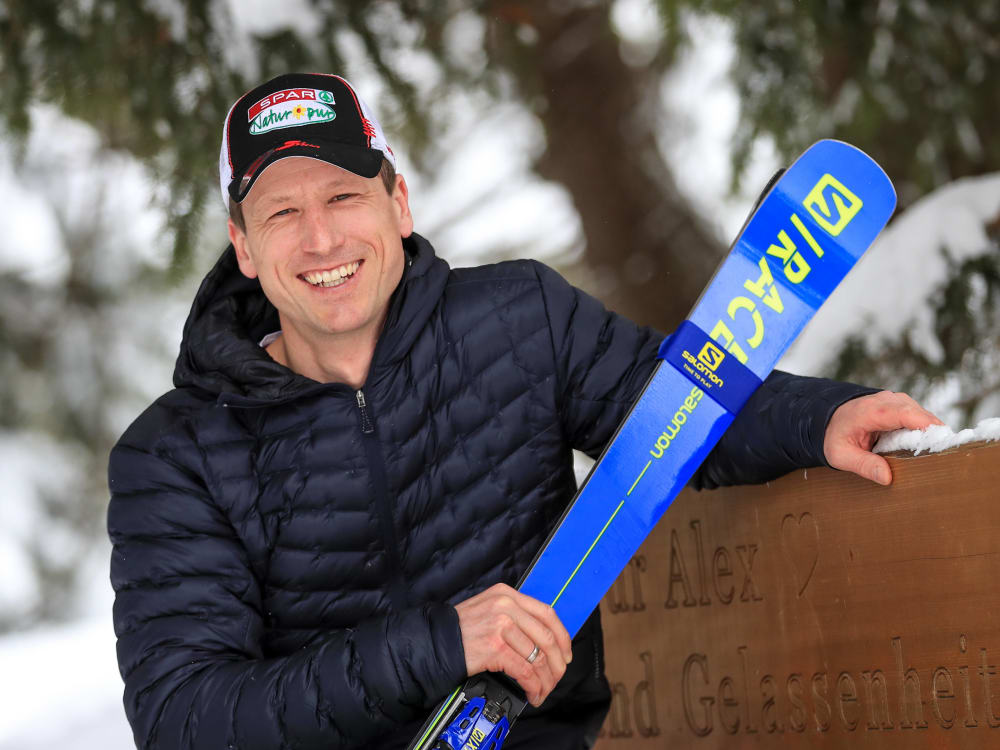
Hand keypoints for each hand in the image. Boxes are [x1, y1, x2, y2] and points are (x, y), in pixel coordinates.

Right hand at [454, 583, 572, 706]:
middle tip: (556, 678)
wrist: (434, 640)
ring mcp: (501, 625)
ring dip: (545, 680)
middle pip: (546, 637)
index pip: (547, 613)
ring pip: (538, 657)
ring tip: (542, 691)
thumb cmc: (460, 630)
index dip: (562, 637)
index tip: (566, 653)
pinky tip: (532, 694)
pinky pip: (525, 671)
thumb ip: (514, 615)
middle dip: (557, 663)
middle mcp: (506, 605)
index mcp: (507, 594)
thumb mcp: (489, 609)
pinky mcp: (495, 647)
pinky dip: (533, 686)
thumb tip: (541, 640)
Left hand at [824, 391, 943, 484]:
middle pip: (921, 416)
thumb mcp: (840, 455)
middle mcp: (887, 401)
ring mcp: (896, 401)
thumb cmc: (833, 436)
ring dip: (931, 434)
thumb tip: (887, 477)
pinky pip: (920, 417)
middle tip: (943, 458)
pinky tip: (927, 447)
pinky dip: (926, 431)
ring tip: (936, 455)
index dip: (928, 428)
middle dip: (934, 435)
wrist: (826, 419)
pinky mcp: (901, 406)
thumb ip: (863, 465)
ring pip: (924, 416)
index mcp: (872, 411)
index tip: (943, 445)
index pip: (907, 415)